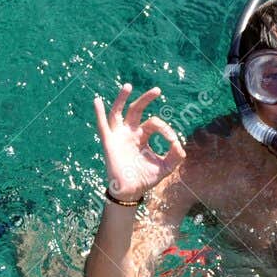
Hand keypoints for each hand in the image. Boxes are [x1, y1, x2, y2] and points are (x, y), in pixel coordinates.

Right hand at [94, 84, 185, 203]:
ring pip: (118, 112)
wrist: (131, 191)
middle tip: (157, 90)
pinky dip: (99, 113)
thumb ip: (176, 156)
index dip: (166, 129)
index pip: (154, 123)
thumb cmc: (146, 178)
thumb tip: (179, 145)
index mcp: (142, 136)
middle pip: (136, 110)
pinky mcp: (109, 142)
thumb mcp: (166, 167)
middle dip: (146, 99)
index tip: (173, 141)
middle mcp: (130, 133)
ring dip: (121, 99)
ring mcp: (118, 136)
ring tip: (128, 86)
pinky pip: (102, 126)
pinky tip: (97, 101)